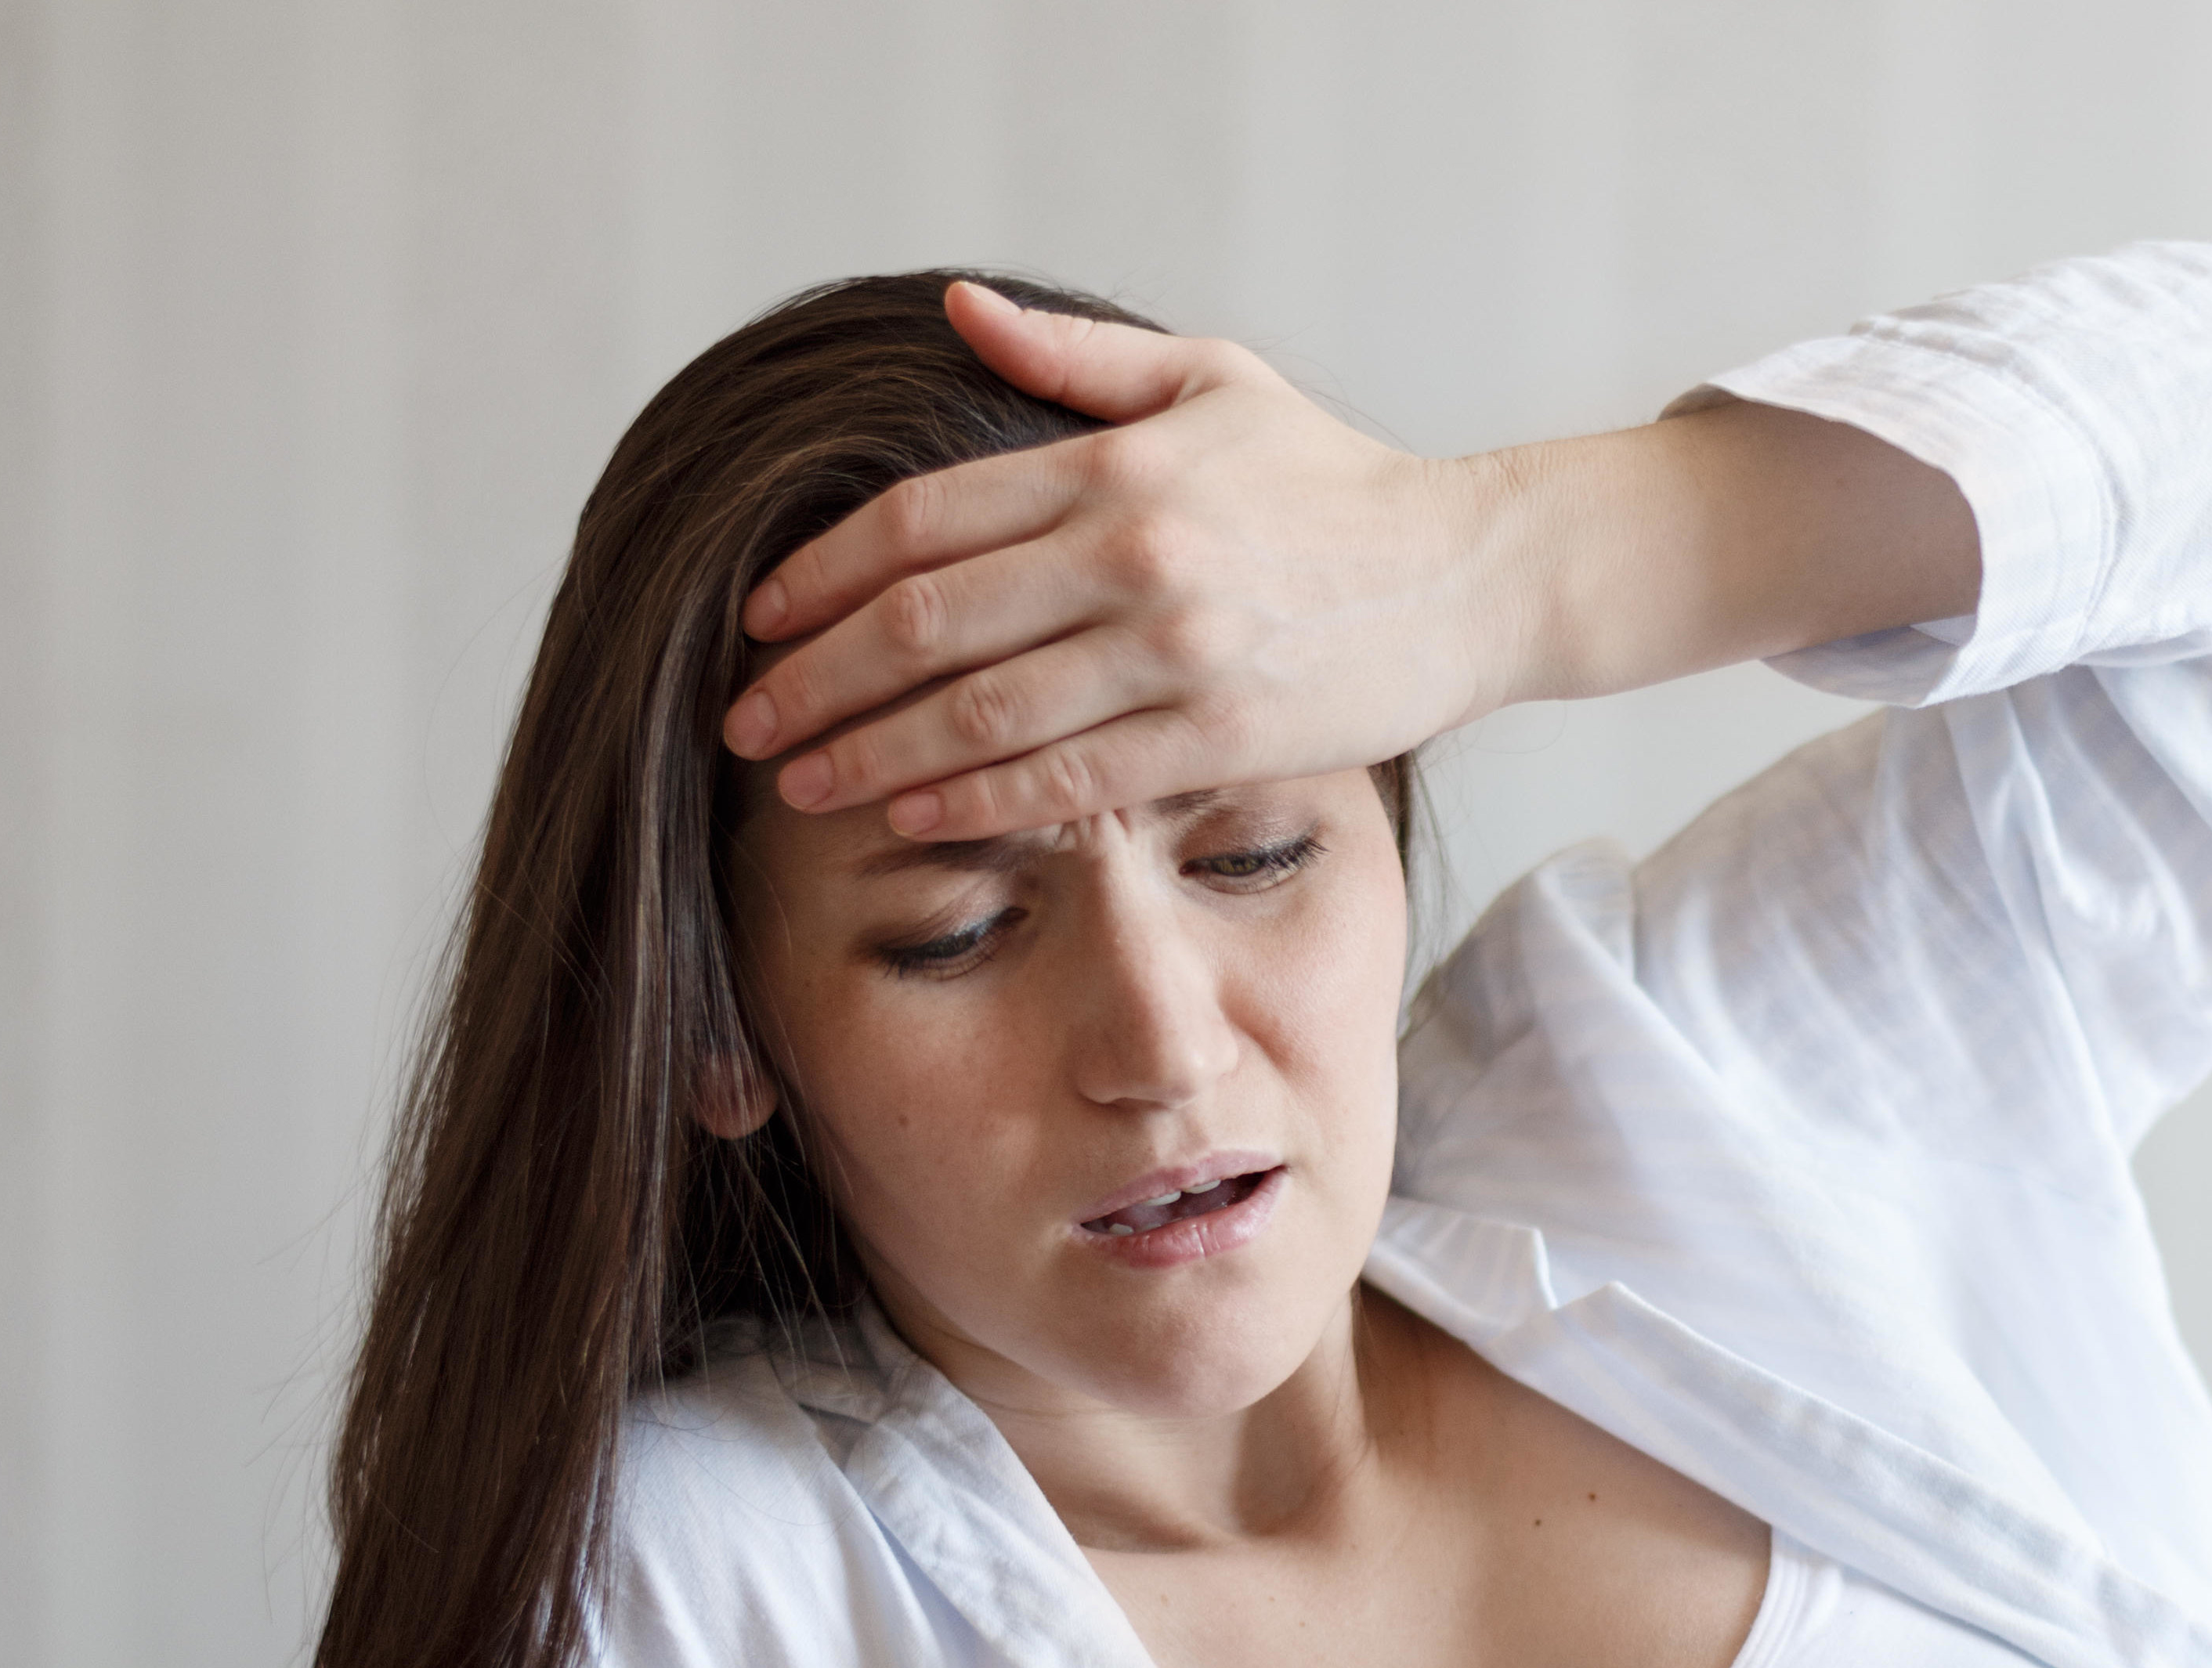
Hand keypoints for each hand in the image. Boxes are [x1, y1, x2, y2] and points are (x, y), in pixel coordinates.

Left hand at [721, 281, 1506, 842]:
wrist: (1468, 576)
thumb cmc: (1335, 482)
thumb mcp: (1210, 381)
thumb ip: (1076, 357)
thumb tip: (956, 308)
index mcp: (1113, 467)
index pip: (925, 521)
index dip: (822, 574)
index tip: (756, 616)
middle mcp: (1132, 557)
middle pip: (928, 622)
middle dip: (818, 676)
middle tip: (743, 717)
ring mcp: (1173, 654)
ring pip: (982, 713)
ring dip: (873, 753)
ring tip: (799, 783)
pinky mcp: (1216, 738)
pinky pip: (1069, 780)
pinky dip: (977, 804)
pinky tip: (911, 817)